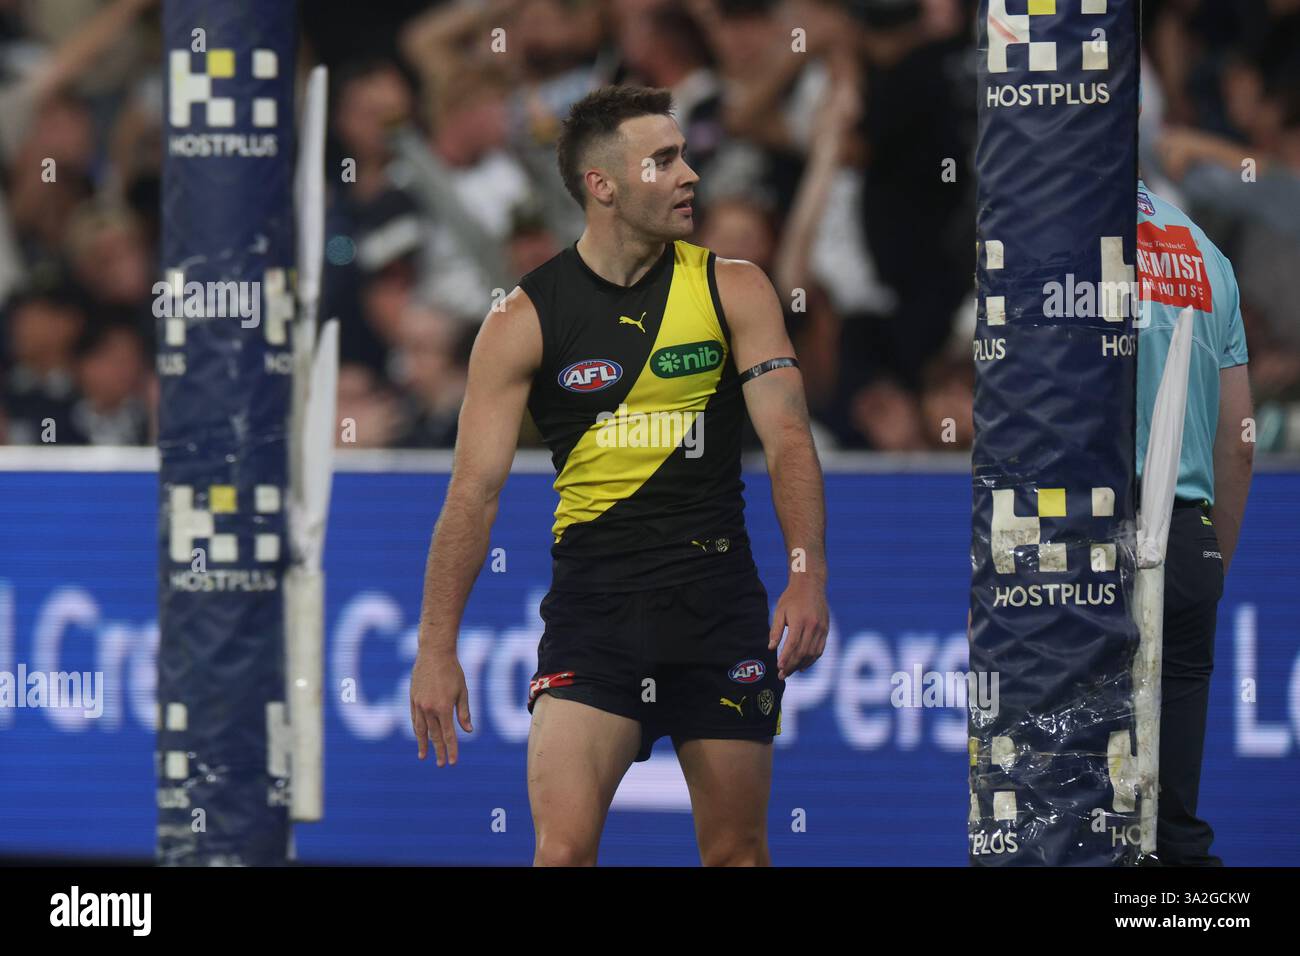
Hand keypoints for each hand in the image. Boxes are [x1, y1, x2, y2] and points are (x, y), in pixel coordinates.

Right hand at [410, 647, 472, 765]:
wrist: (434, 653)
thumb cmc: (452, 671)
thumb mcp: (462, 691)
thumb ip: (464, 712)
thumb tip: (468, 731)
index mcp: (444, 708)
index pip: (448, 735)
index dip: (451, 749)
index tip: (453, 762)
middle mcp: (429, 709)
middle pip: (434, 736)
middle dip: (438, 751)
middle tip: (441, 764)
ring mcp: (418, 704)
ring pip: (421, 730)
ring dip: (423, 744)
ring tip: (424, 756)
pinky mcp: (412, 699)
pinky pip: (414, 719)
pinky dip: (417, 730)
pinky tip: (419, 736)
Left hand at [768, 575, 828, 678]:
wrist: (810, 584)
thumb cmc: (791, 597)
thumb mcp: (779, 611)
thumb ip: (776, 630)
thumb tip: (770, 648)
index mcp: (800, 621)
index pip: (793, 644)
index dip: (786, 658)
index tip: (779, 668)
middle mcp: (813, 626)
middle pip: (803, 652)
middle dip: (791, 665)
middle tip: (781, 675)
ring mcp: (822, 628)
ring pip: (813, 653)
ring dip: (801, 665)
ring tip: (790, 672)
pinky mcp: (826, 630)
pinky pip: (820, 649)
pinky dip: (812, 660)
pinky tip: (802, 666)